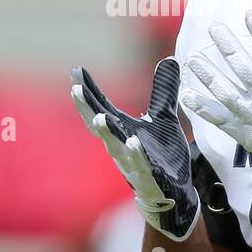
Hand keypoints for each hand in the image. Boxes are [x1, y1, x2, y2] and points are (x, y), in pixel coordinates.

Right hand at [71, 58, 198, 239]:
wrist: (174, 192)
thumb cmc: (162, 154)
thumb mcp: (165, 118)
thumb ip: (163, 91)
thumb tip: (169, 59)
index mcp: (121, 129)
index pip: (100, 106)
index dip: (88, 90)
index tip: (77, 71)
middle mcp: (120, 145)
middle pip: (99, 124)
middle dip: (87, 108)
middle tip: (76, 89)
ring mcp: (131, 162)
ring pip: (115, 146)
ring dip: (106, 132)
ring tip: (100, 117)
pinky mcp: (148, 177)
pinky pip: (140, 165)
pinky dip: (136, 154)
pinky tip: (133, 142)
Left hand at [182, 11, 251, 200]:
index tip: (249, 14)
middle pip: (244, 69)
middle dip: (228, 47)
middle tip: (214, 28)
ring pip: (227, 91)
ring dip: (208, 74)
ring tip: (192, 58)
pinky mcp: (244, 133)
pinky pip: (220, 119)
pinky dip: (203, 108)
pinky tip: (187, 95)